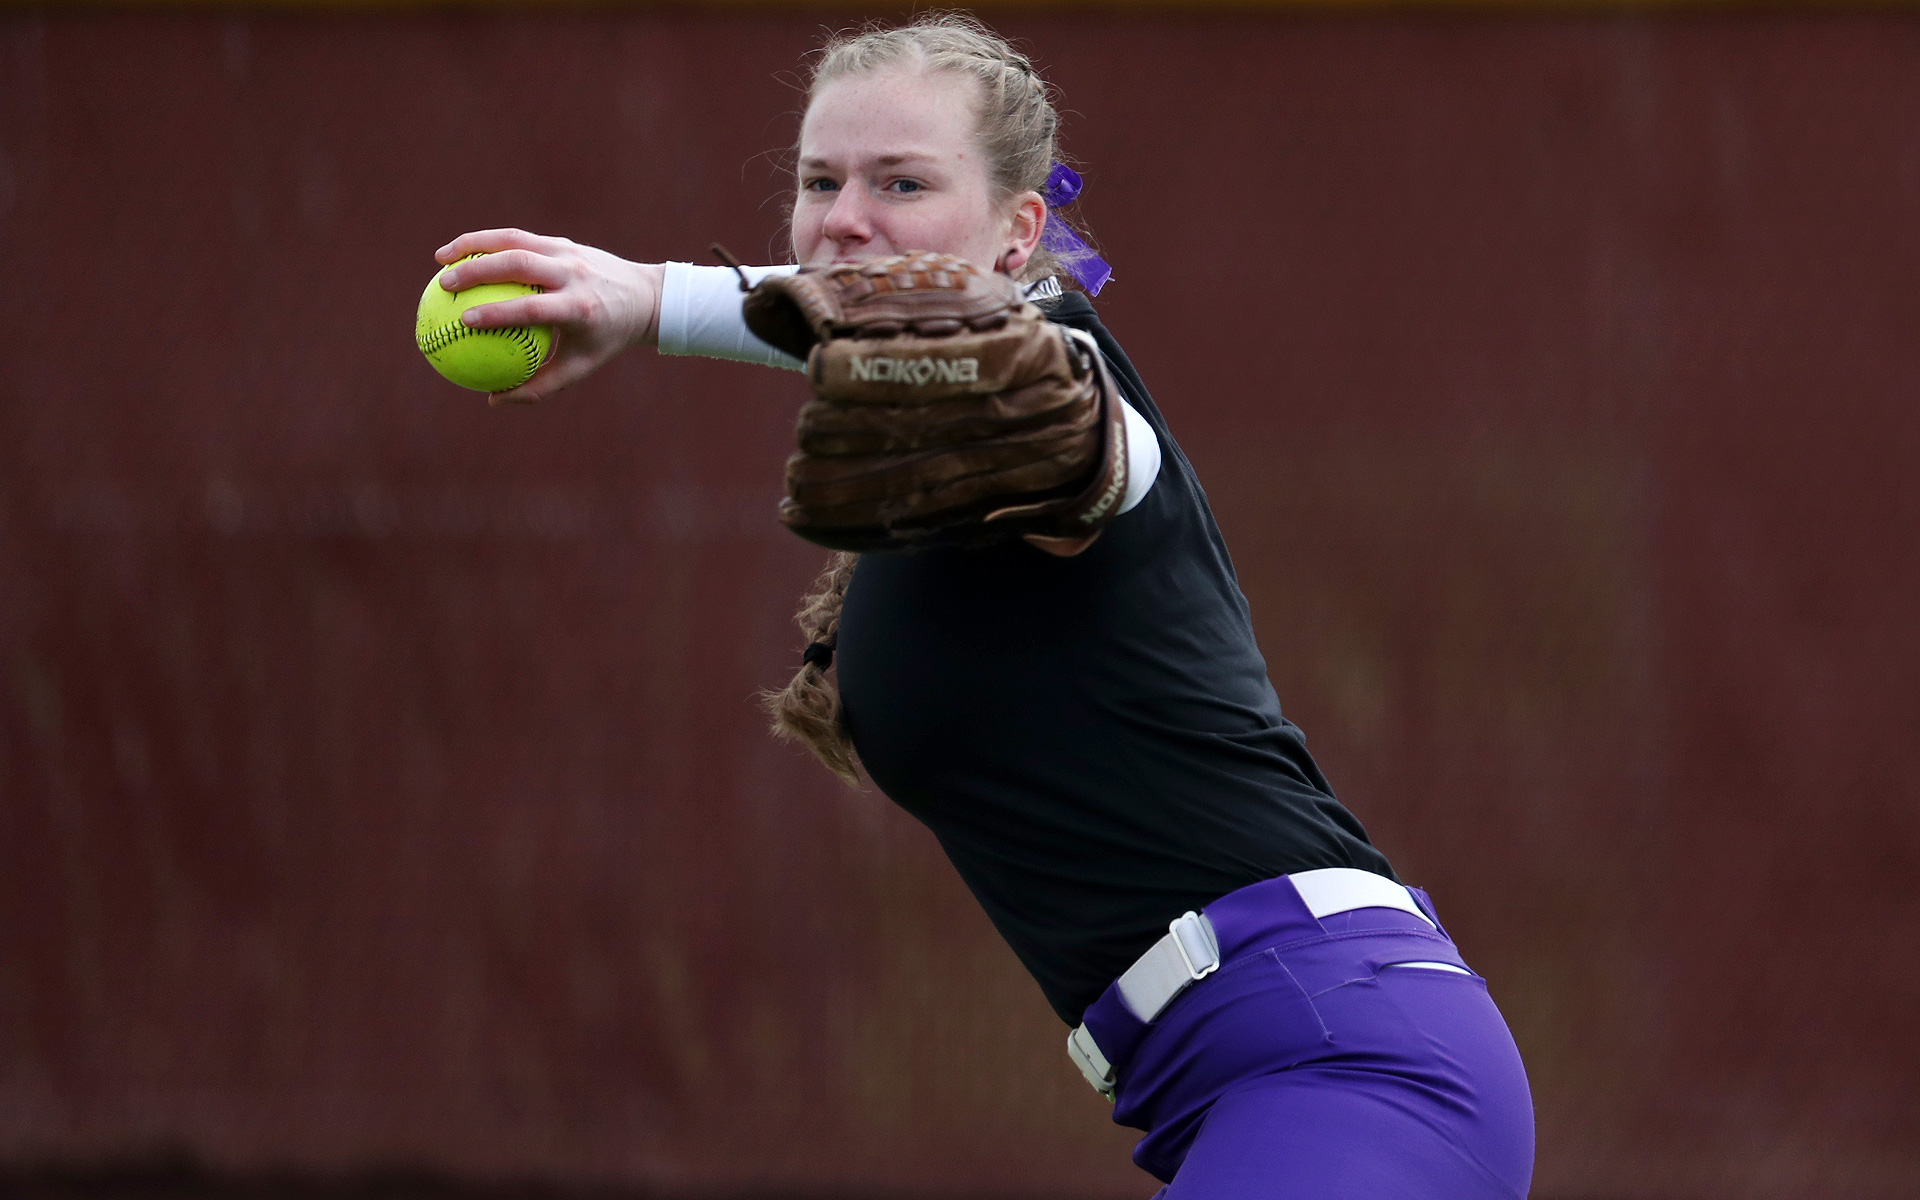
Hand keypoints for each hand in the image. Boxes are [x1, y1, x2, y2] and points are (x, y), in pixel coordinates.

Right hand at [433, 228, 664, 406]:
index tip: (465, 321)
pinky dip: (488, 242)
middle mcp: (573, 275)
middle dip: (477, 271)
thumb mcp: (581, 366)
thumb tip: (494, 399)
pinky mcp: (563, 242)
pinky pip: (519, 238)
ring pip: (514, 241)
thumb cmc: (606, 339)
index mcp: (579, 308)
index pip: (532, 308)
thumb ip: (539, 385)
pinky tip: (461, 253)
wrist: (645, 298)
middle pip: (518, 265)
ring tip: (440, 260)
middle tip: (443, 286)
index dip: (498, 312)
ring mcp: (568, 253)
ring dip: (474, 245)